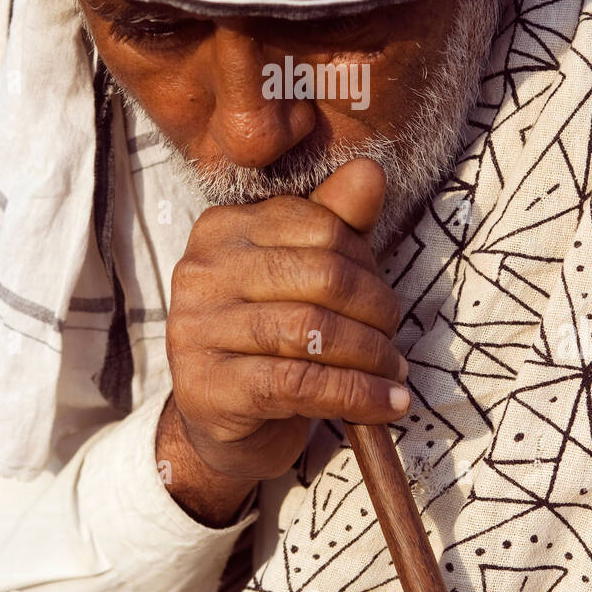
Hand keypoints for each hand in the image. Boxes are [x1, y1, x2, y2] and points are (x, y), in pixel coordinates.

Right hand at [157, 159, 408, 517]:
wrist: (222, 420)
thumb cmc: (268, 337)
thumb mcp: (304, 273)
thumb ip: (336, 221)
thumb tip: (370, 171)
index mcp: (222, 228)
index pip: (320, 227)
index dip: (368, 265)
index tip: (384, 301)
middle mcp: (200, 271)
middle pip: (322, 276)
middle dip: (377, 311)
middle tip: (394, 341)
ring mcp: (196, 329)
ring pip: (312, 331)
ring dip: (372, 357)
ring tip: (395, 375)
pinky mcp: (208, 387)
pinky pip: (300, 383)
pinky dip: (356, 395)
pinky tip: (387, 405)